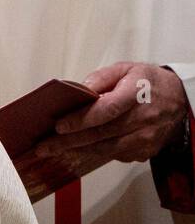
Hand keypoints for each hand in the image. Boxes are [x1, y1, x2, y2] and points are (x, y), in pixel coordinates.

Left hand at [33, 61, 189, 170]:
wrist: (180, 100)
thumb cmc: (148, 83)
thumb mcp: (125, 69)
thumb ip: (100, 78)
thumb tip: (79, 90)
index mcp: (135, 96)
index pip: (106, 111)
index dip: (81, 120)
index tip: (59, 126)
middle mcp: (142, 120)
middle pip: (101, 134)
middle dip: (68, 142)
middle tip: (43, 146)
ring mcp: (145, 138)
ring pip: (106, 149)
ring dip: (77, 151)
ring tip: (52, 151)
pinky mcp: (145, 151)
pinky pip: (116, 154)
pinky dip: (95, 152)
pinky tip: (76, 150)